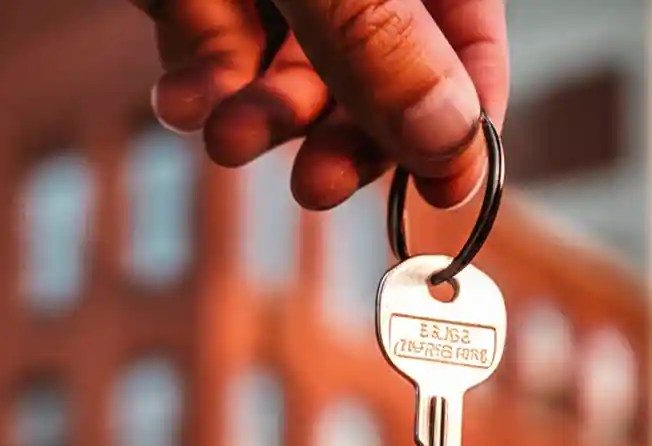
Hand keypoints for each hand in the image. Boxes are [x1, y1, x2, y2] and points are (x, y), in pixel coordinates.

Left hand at [132, 0, 508, 210]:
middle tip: (316, 184)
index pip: (468, 49)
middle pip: (377, 81)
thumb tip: (454, 144)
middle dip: (340, 136)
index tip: (446, 195)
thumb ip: (386, 46)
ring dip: (259, 118)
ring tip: (228, 134)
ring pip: (288, 78)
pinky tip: (183, 101)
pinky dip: (199, 88)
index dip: (459, 127)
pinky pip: (213, 54)